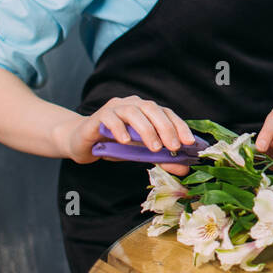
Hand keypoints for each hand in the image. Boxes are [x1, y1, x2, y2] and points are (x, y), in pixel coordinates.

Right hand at [53, 96, 195, 175]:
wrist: (83, 143)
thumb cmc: (114, 145)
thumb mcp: (141, 153)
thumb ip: (161, 158)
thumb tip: (184, 168)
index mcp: (145, 110)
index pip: (167, 112)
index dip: (179, 125)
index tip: (189, 142)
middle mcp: (132, 104)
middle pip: (152, 108)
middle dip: (165, 127)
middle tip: (173, 147)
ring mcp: (114, 108)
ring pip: (133, 111)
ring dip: (146, 129)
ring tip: (153, 147)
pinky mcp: (98, 116)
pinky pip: (110, 118)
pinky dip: (120, 128)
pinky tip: (126, 141)